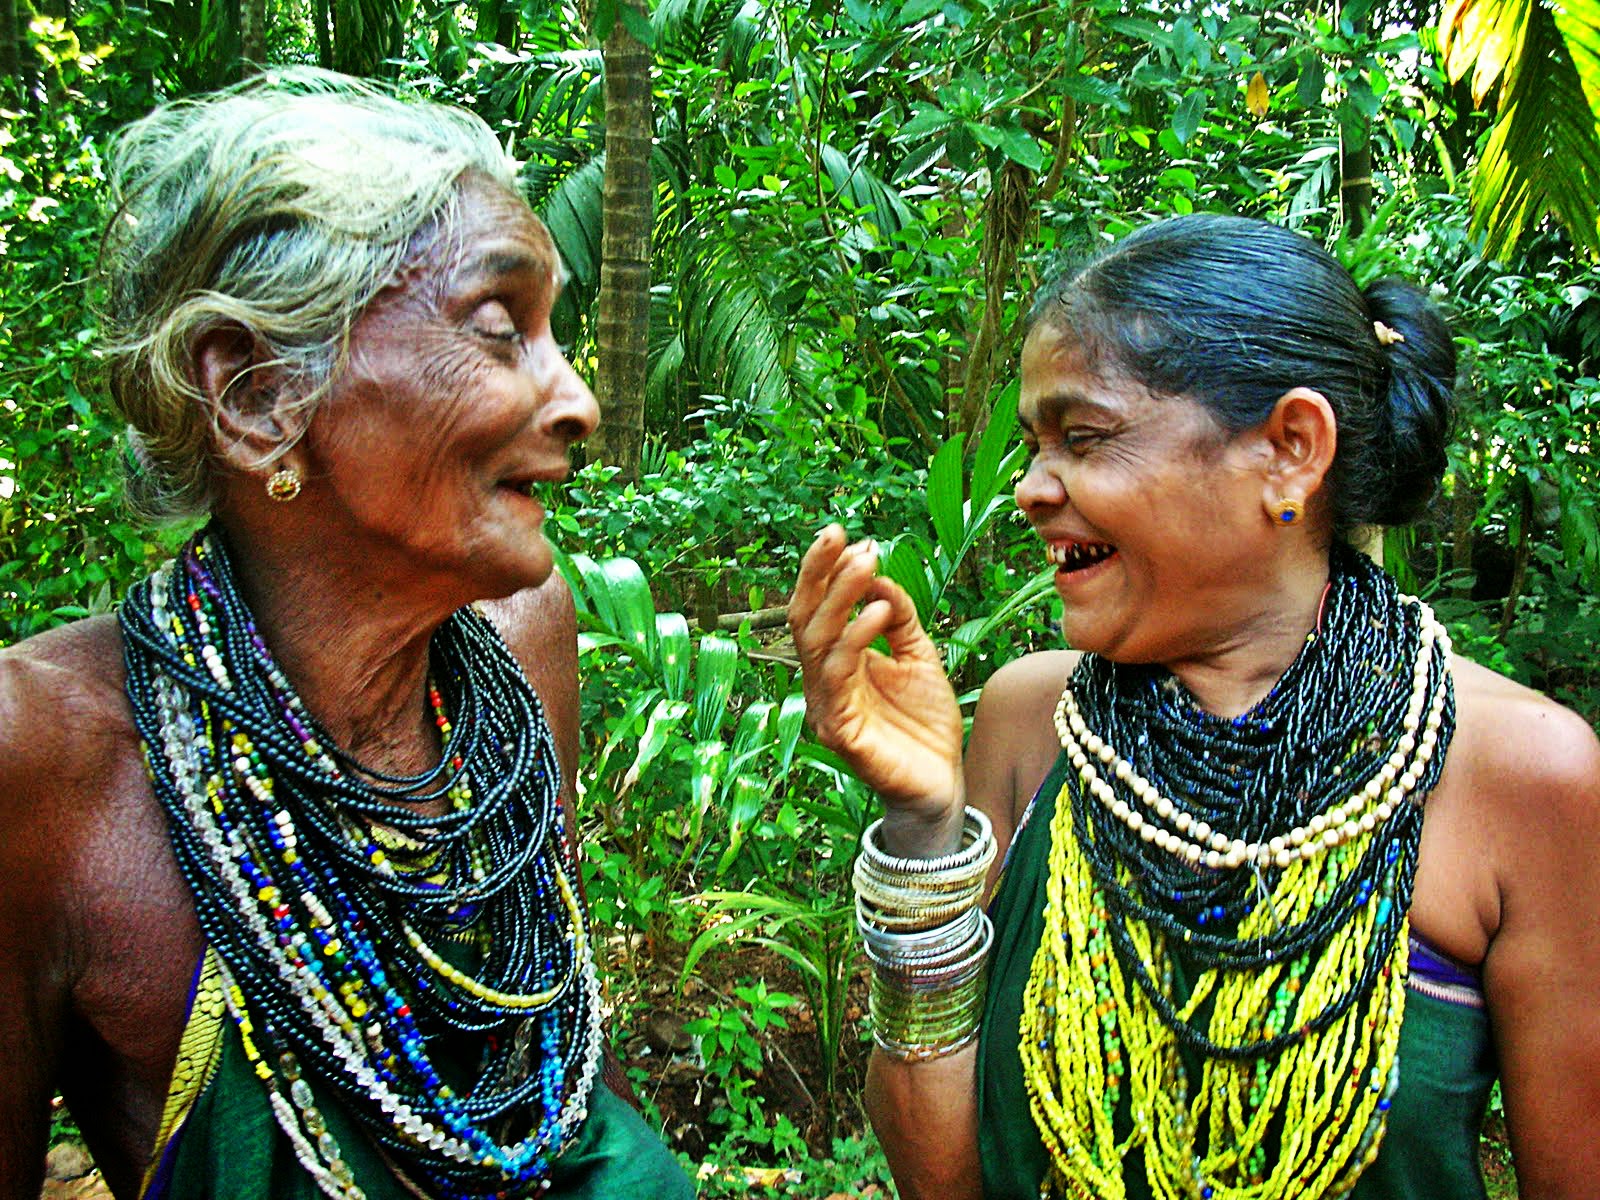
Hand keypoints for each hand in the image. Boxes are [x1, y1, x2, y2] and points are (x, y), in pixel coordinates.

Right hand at [789, 525, 963, 840]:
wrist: (942, 784)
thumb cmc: (925, 724)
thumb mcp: (919, 657)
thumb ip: (899, 618)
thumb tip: (879, 573)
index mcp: (836, 664)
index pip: (816, 609)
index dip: (823, 571)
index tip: (844, 534)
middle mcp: (822, 683)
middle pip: (804, 619)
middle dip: (819, 573)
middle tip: (839, 535)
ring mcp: (827, 708)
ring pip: (817, 643)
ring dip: (840, 597)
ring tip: (866, 562)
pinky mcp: (841, 732)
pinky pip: (840, 677)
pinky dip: (856, 639)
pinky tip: (879, 612)